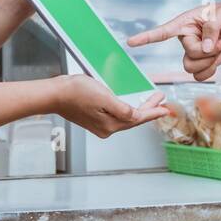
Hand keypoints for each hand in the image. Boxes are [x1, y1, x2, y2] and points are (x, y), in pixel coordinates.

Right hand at [52, 75, 168, 137]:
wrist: (55, 94)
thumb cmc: (75, 92)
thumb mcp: (104, 97)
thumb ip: (122, 109)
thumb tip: (137, 116)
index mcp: (110, 125)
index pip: (138, 119)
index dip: (153, 112)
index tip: (165, 109)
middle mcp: (106, 128)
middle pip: (133, 119)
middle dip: (148, 109)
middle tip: (159, 100)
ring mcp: (100, 125)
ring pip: (125, 118)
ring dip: (138, 108)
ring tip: (149, 100)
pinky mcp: (94, 119)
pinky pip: (116, 116)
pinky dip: (126, 109)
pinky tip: (129, 103)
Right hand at [126, 0, 220, 80]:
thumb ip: (212, 30)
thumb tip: (205, 49)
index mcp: (185, 23)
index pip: (162, 32)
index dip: (146, 37)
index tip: (130, 42)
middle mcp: (186, 38)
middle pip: (189, 55)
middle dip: (209, 52)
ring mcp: (194, 52)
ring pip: (191, 68)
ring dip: (211, 61)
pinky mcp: (203, 62)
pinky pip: (200, 76)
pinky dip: (211, 71)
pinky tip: (218, 61)